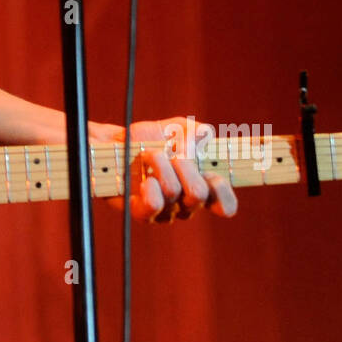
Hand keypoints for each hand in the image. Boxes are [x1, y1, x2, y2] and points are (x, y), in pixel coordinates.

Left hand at [96, 117, 237, 221]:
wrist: (116, 144)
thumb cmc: (150, 138)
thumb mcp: (177, 127)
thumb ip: (197, 131)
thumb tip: (204, 139)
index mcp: (202, 185)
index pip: (225, 204)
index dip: (224, 194)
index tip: (214, 175)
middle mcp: (186, 203)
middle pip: (198, 193)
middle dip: (184, 165)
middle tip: (172, 153)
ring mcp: (166, 211)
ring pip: (173, 191)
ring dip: (159, 164)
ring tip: (148, 155)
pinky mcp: (143, 213)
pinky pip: (154, 206)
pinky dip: (150, 187)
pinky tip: (144, 179)